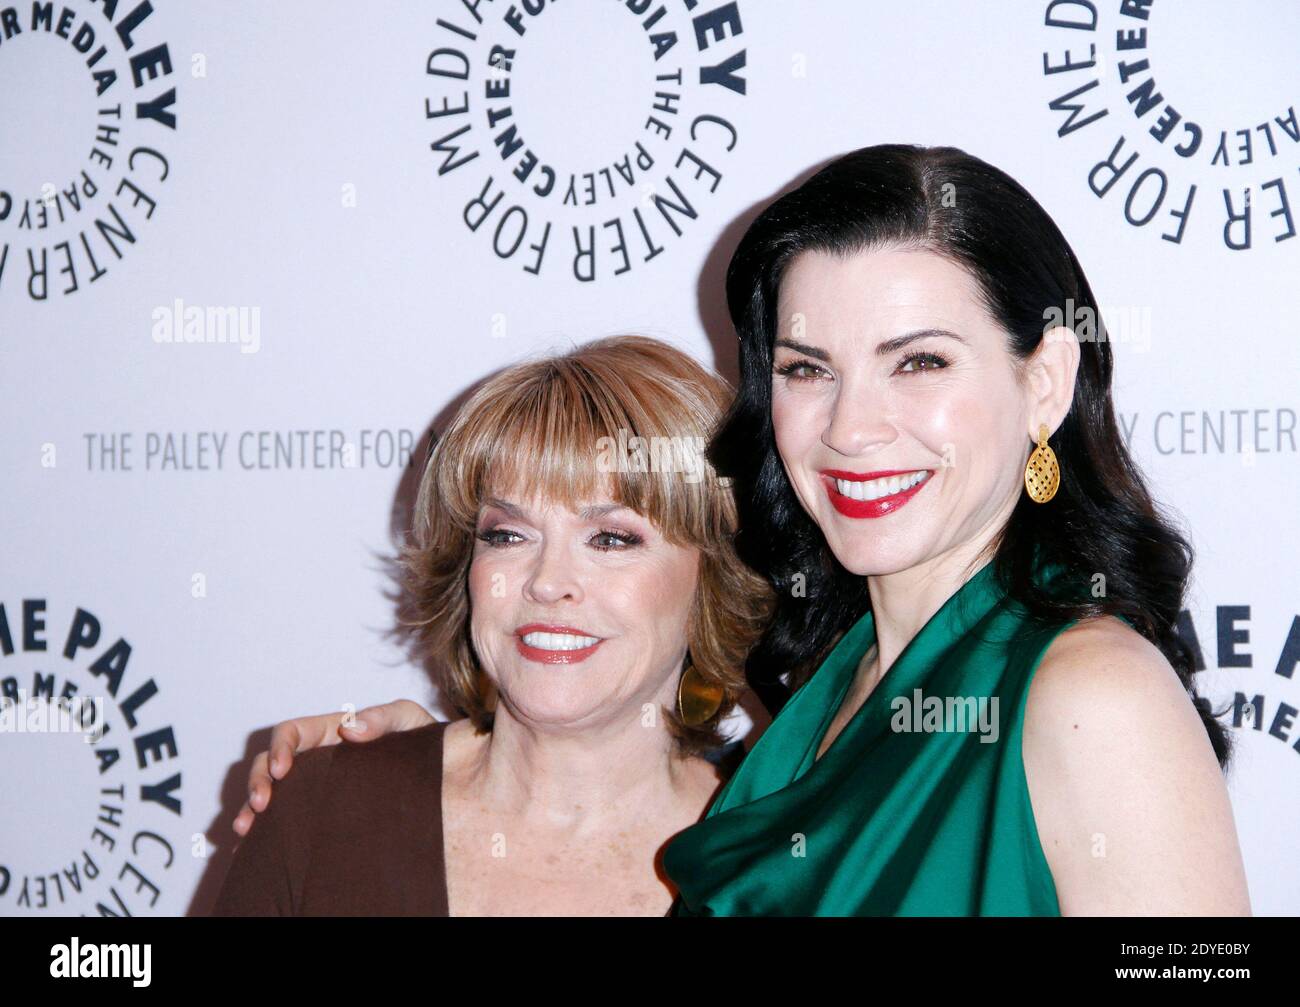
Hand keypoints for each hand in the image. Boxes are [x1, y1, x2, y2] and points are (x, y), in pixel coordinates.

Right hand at [231, 699, 434, 835]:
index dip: (280, 747)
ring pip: (269, 792)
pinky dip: (264, 831)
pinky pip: (282, 819)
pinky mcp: (316, 812)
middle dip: (258, 781)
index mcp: (331, 733)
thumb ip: (384, 717)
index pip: (292, 732)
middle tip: (261, 806)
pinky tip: (253, 847)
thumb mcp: (407, 719)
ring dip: (250, 808)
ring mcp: (314, 787)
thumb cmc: (420, 741)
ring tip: (245, 830)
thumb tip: (351, 730)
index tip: (283, 770)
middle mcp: (316, 758)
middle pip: (270, 763)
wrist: (438, 774)